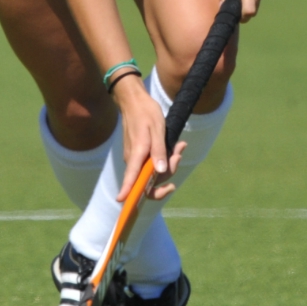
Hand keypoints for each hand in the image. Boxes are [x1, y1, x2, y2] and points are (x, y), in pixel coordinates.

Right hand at [112, 75, 186, 200]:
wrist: (134, 100)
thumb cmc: (145, 113)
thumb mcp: (157, 129)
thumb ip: (159, 151)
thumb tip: (160, 172)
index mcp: (137, 155)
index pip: (131, 180)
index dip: (129, 194)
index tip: (127, 205)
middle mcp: (134, 160)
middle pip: (149, 180)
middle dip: (168, 173)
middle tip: (178, 155)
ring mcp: (136, 158)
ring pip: (153, 171)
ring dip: (168, 163)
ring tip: (179, 147)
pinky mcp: (139, 154)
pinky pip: (152, 163)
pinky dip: (164, 158)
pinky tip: (174, 147)